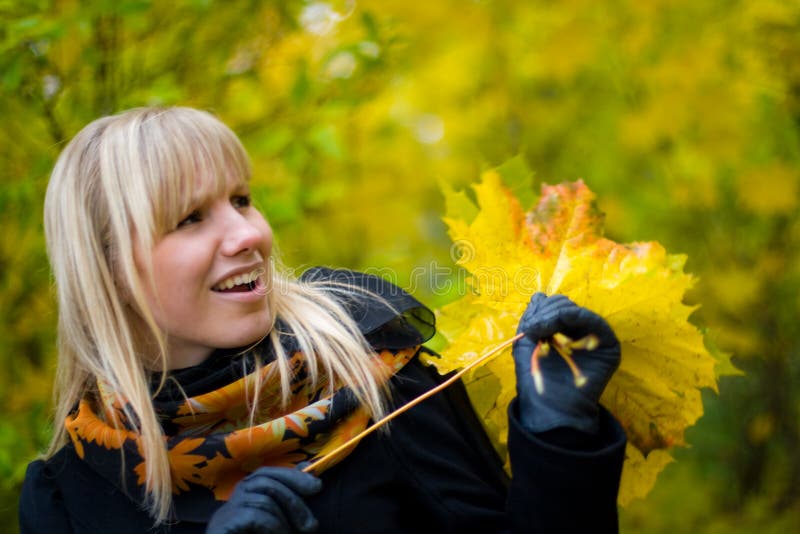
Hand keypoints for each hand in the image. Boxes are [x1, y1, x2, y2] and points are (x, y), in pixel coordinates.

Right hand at [206, 465, 321, 533]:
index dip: (292, 476)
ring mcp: (223, 516)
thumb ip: (291, 505)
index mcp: (243, 501)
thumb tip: (312, 475)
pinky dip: (274, 526)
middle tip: (311, 526)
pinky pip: (254, 514)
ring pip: (263, 498)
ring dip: (285, 518)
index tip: (318, 487)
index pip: (265, 474)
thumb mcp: (280, 525)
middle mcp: (230, 505)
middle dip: (294, 498)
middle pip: (263, 480)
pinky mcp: (220, 527)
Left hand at [512, 293, 619, 433]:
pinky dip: (575, 316)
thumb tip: (538, 296)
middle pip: (562, 304)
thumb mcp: (525, 346)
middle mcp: (576, 331)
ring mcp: (592, 337)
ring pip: (574, 309)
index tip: (528, 325)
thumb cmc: (537, 382)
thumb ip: (531, 321)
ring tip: (540, 332)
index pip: (551, 305)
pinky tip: (560, 323)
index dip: (539, 309)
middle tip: (533, 329)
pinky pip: (594, 321)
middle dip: (546, 312)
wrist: (550, 410)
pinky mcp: (607, 345)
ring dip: (554, 315)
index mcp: (558, 331)